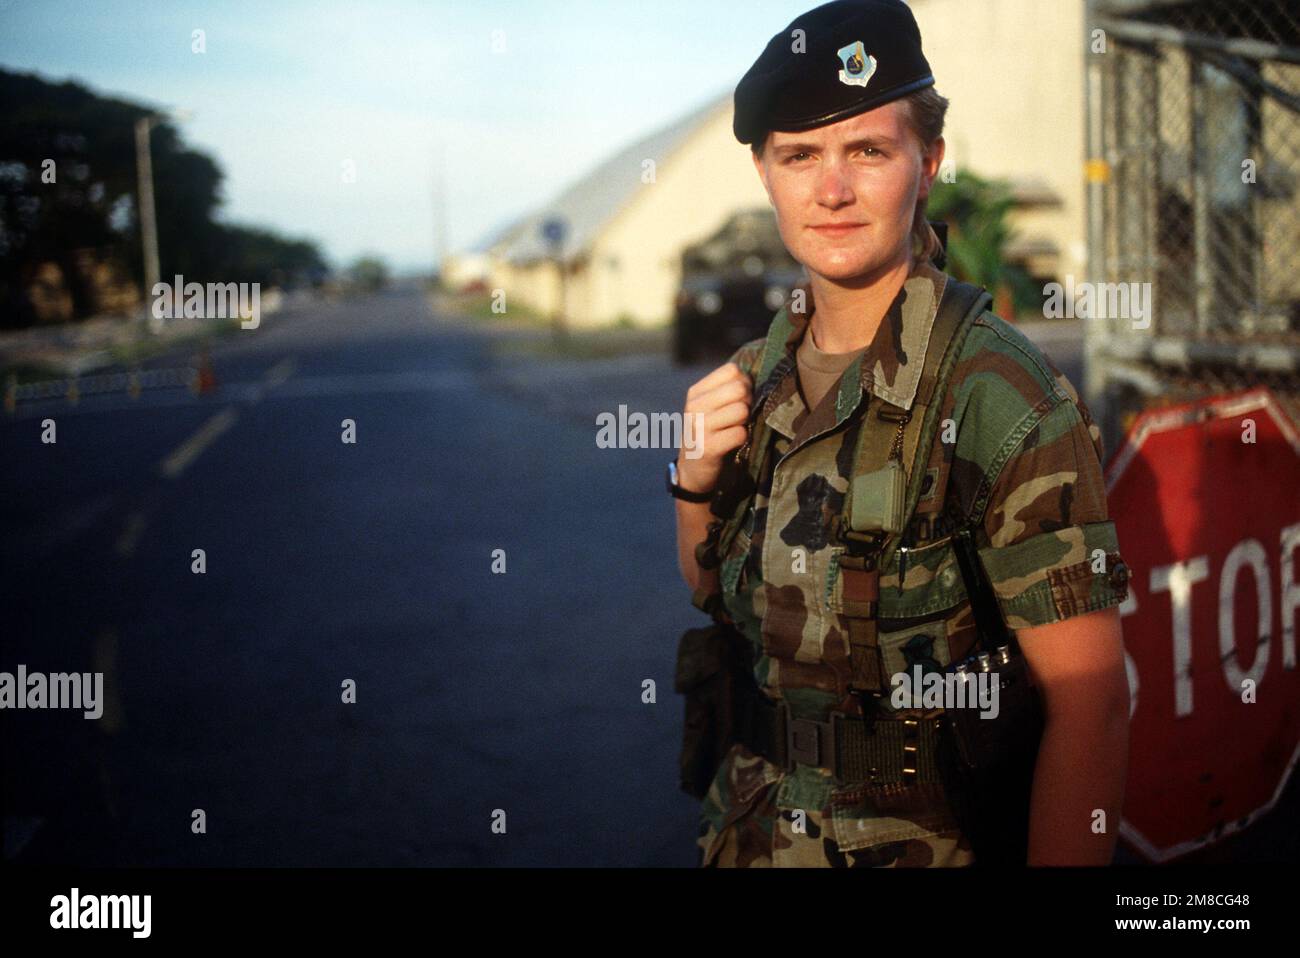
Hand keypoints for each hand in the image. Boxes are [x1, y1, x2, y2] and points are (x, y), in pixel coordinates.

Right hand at [677, 362, 752, 492]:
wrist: (693, 469)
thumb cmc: (709, 432)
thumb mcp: (710, 407)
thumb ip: (728, 389)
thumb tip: (754, 377)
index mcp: (696, 392)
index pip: (732, 371)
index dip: (744, 383)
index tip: (739, 399)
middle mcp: (694, 407)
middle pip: (739, 389)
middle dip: (748, 402)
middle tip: (741, 416)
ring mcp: (699, 427)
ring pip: (742, 410)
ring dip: (745, 422)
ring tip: (734, 428)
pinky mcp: (707, 448)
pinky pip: (740, 433)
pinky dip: (743, 439)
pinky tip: (733, 443)